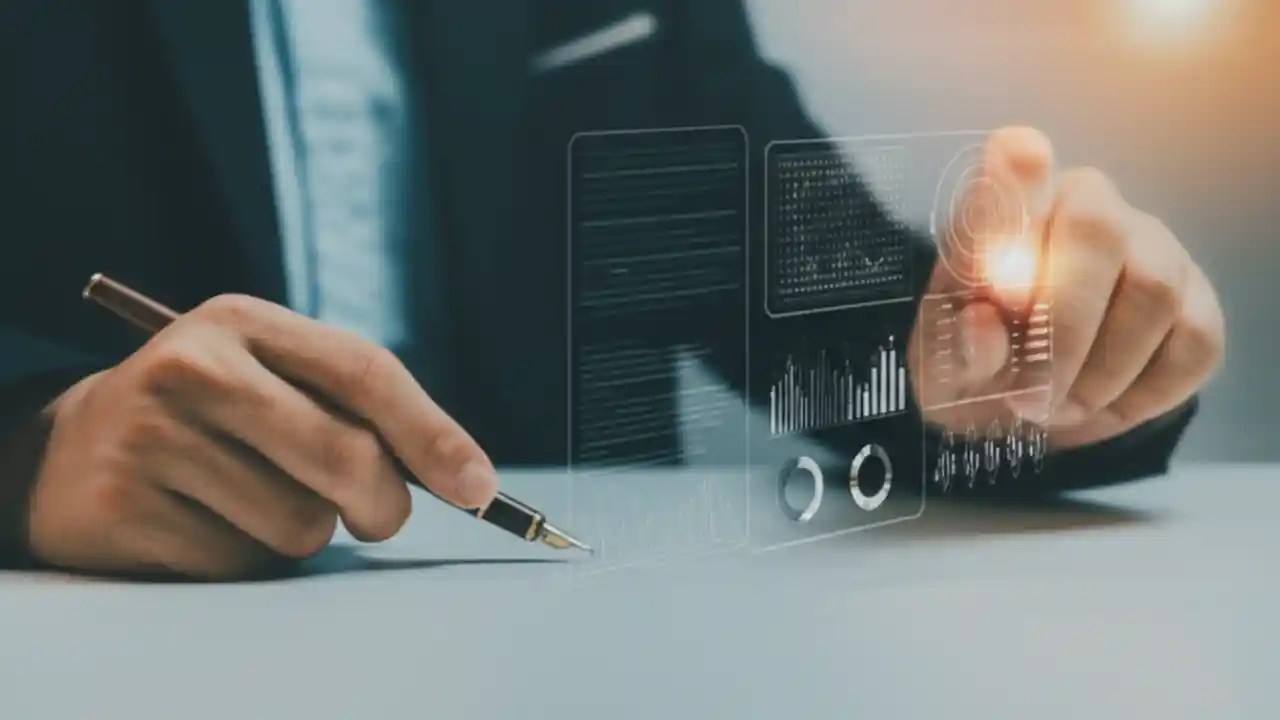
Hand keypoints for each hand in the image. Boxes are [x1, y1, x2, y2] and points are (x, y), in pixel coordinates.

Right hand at [27, 295, 497, 578]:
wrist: (75, 447)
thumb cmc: (209, 414)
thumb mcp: (270, 377)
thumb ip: (355, 409)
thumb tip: (462, 476)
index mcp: (243, 322)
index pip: (365, 372)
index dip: (433, 433)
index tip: (479, 487)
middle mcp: (194, 368)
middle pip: (345, 455)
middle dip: (384, 502)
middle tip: (379, 516)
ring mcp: (152, 436)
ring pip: (301, 523)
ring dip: (303, 532)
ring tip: (253, 499)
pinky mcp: (124, 505)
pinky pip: (242, 563)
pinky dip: (246, 558)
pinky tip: (207, 523)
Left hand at [909, 127, 1224, 450]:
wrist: (1030, 402)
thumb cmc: (977, 365)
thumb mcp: (941, 373)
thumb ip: (954, 352)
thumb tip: (984, 326)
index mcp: (1006, 207)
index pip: (1016, 159)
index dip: (1017, 187)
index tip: (1005, 237)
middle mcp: (1085, 206)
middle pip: (1097, 229)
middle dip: (1064, 328)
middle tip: (1029, 395)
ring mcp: (1153, 247)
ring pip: (1153, 290)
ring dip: (1101, 373)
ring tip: (1056, 410)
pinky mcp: (1197, 302)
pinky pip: (1193, 343)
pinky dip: (1142, 396)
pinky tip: (1099, 408)